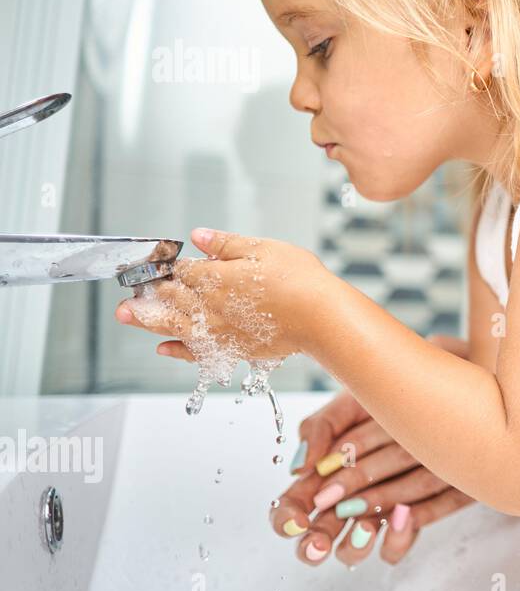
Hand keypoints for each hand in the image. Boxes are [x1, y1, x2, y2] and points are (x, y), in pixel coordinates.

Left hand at [114, 227, 330, 361]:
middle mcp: (210, 306)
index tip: (157, 261)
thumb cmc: (300, 280)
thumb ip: (227, 244)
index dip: (167, 263)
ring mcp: (218, 331)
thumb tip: (198, 237)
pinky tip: (163, 347)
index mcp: (216, 276)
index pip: (182, 269)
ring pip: (172, 325)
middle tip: (127, 290)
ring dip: (146, 319)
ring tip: (126, 315)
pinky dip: (176, 350)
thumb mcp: (264, 249)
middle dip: (146, 290)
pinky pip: (194, 353)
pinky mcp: (231, 350)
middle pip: (169, 297)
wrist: (321, 318)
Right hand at [270, 336, 477, 565]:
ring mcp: (394, 498)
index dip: (289, 518)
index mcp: (331, 467)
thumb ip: (320, 428)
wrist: (455, 370)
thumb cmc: (397, 388)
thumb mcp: (353, 399)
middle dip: (319, 543)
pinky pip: (411, 534)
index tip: (295, 520)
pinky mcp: (433, 501)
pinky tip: (402, 516)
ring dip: (361, 539)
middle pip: (327, 535)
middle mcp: (358, 488)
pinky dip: (405, 532)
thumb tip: (299, 466)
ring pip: (368, 539)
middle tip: (318, 543)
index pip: (298, 504)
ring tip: (364, 524)